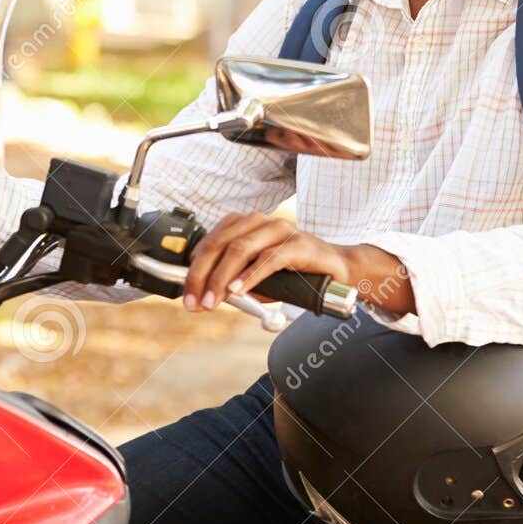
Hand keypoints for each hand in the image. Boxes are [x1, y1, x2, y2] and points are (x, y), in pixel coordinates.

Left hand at [182, 213, 353, 311]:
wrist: (337, 269)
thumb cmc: (294, 272)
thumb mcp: (256, 278)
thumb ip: (232, 282)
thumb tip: (205, 296)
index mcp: (244, 224)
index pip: (209, 243)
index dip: (193, 270)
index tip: (185, 296)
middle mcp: (259, 222)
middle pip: (220, 244)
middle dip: (201, 275)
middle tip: (194, 302)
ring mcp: (280, 230)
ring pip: (240, 249)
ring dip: (222, 278)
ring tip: (212, 300)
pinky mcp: (298, 244)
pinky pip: (269, 258)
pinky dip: (250, 275)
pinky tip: (238, 290)